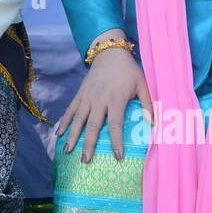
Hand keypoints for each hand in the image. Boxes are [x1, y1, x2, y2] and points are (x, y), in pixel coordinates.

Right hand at [56, 46, 150, 163]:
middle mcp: (99, 100)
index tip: (117, 157)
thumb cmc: (128, 70)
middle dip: (88, 144)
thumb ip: (147, 103)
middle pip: (92, 125)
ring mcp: (87, 97)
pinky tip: (58, 133)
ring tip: (68, 151)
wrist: (109, 52)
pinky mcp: (80, 94)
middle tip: (85, 160)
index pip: (115, 124)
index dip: (116, 141)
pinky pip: (70, 109)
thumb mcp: (142, 83)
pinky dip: (64, 121)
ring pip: (78, 119)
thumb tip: (153, 124)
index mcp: (116, 99)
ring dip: (72, 136)